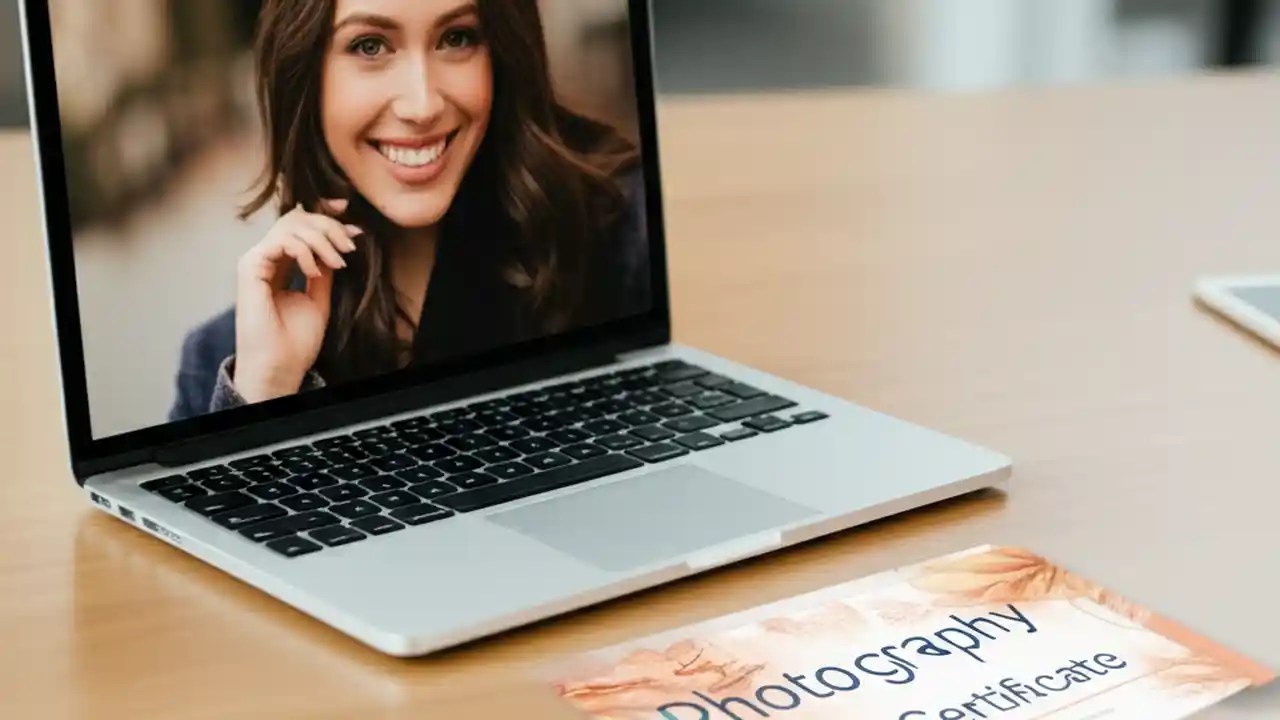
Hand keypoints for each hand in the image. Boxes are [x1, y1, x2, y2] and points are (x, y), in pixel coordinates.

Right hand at [233, 200, 361, 403]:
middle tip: (350, 244)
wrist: (280, 365)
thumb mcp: (320, 297)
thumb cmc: (296, 340)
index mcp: (279, 264)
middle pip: (296, 219)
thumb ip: (325, 269)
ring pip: (290, 225)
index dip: (322, 213)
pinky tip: (315, 270)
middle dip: (328, 225)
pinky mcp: (250, 267)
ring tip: (338, 261)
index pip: (298, 226)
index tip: (348, 214)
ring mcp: (255, 261)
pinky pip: (281, 241)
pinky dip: (305, 251)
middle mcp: (265, 259)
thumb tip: (339, 243)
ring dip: (322, 239)